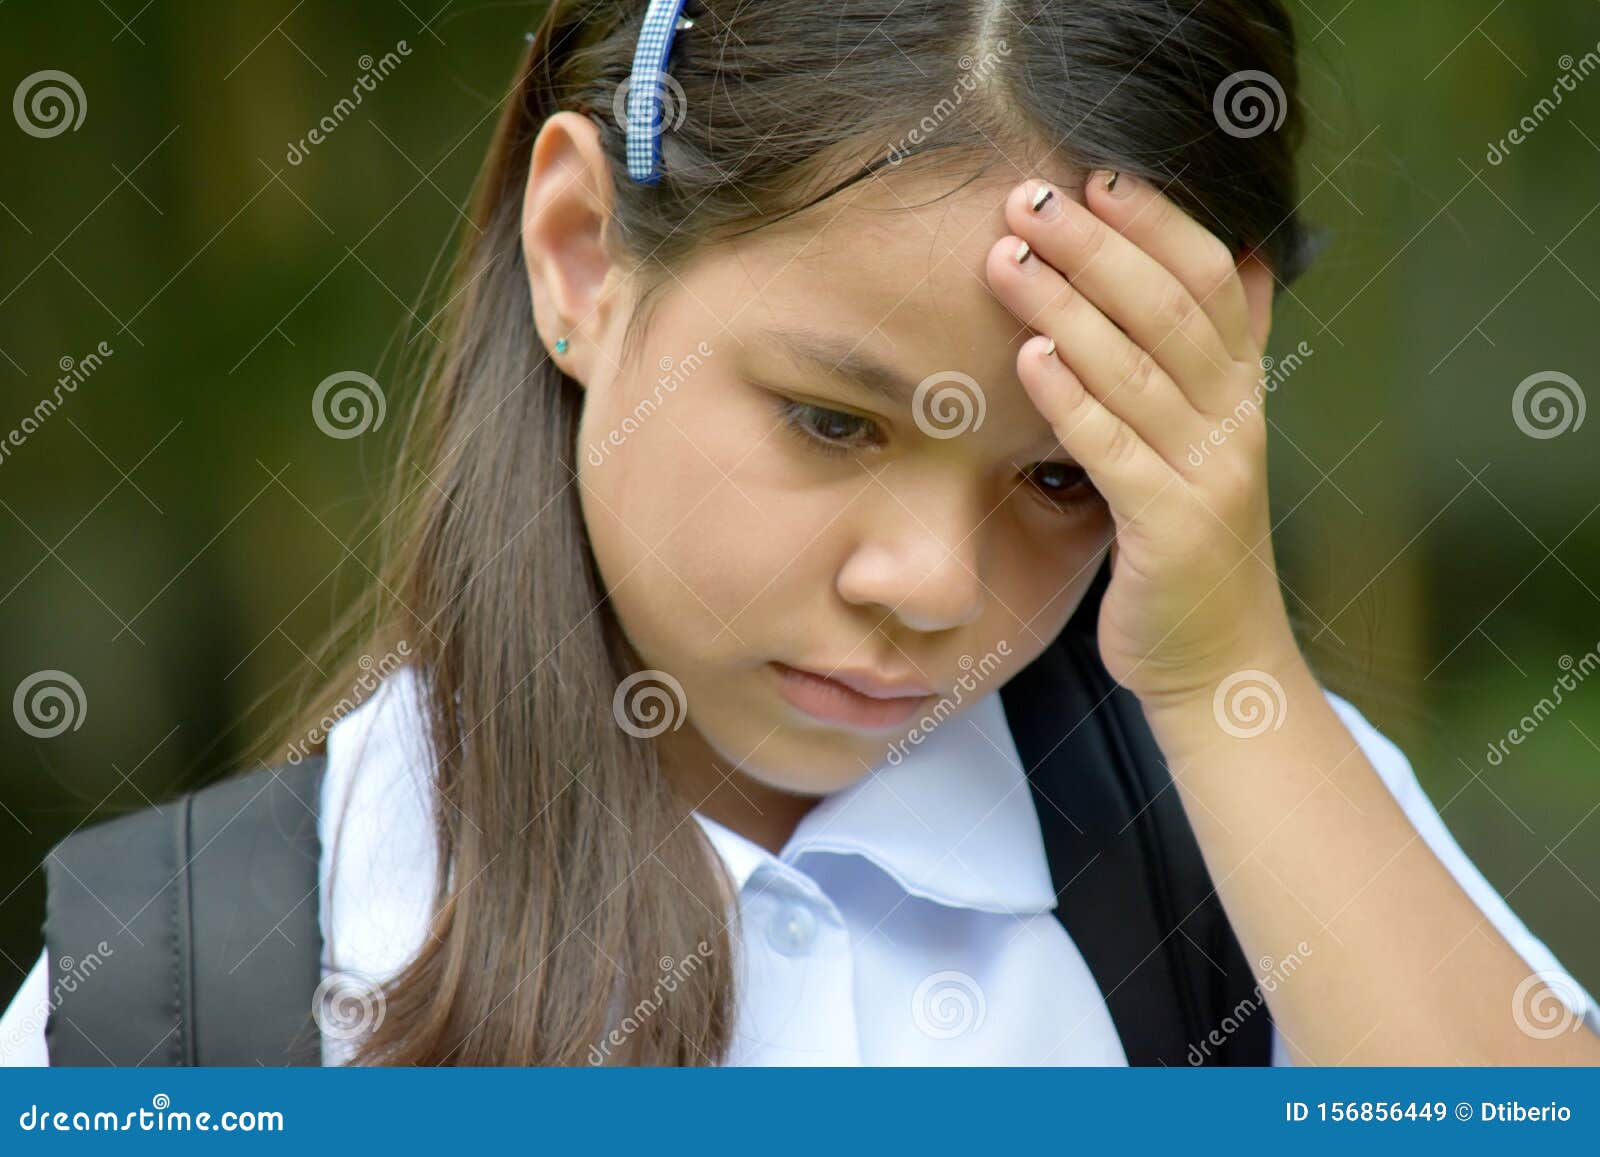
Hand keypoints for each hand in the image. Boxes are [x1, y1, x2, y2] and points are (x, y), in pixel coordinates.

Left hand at [985, 170, 1298, 709]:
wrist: (1217, 663)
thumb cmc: (1186, 547)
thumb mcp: (1203, 445)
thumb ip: (1205, 364)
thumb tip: (1232, 264)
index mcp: (1240, 393)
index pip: (1213, 280)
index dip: (1159, 223)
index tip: (1097, 176)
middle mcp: (1235, 423)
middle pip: (1170, 310)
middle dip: (1097, 246)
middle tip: (1028, 200)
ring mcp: (1209, 477)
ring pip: (1138, 371)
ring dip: (1067, 306)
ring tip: (1007, 258)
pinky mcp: (1173, 531)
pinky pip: (1117, 451)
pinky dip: (1072, 400)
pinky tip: (1028, 358)